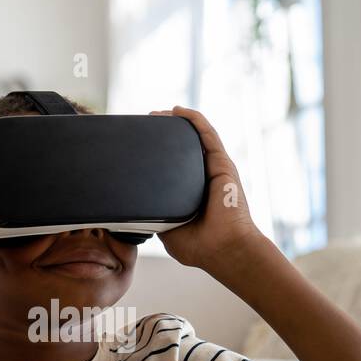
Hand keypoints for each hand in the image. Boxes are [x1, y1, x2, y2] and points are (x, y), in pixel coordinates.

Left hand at [153, 106, 265, 271]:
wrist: (225, 249)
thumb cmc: (202, 247)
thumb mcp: (169, 232)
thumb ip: (157, 217)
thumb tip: (135, 210)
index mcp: (191, 193)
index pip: (173, 167)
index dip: (158, 153)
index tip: (140, 144)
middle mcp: (203, 178)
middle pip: (184, 147)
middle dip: (166, 132)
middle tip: (146, 124)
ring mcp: (214, 169)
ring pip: (195, 136)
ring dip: (177, 122)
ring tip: (157, 114)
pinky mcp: (222, 164)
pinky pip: (208, 135)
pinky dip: (194, 120)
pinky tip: (179, 110)